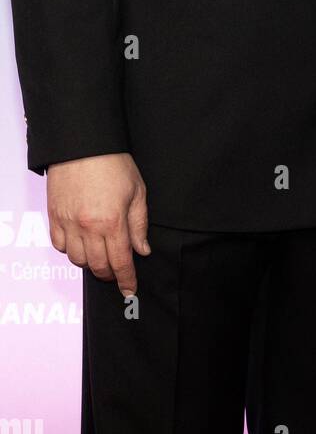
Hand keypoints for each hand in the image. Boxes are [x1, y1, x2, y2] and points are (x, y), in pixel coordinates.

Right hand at [47, 153, 149, 296]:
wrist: (83, 143)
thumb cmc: (114, 163)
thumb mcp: (137, 191)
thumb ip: (139, 224)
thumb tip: (142, 250)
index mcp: (112, 222)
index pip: (121, 262)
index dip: (126, 280)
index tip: (129, 290)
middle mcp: (88, 227)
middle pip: (98, 266)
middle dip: (110, 274)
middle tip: (117, 271)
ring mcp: (68, 223)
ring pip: (78, 260)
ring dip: (90, 263)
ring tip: (100, 254)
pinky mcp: (54, 217)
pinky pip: (60, 246)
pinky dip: (71, 250)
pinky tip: (81, 243)